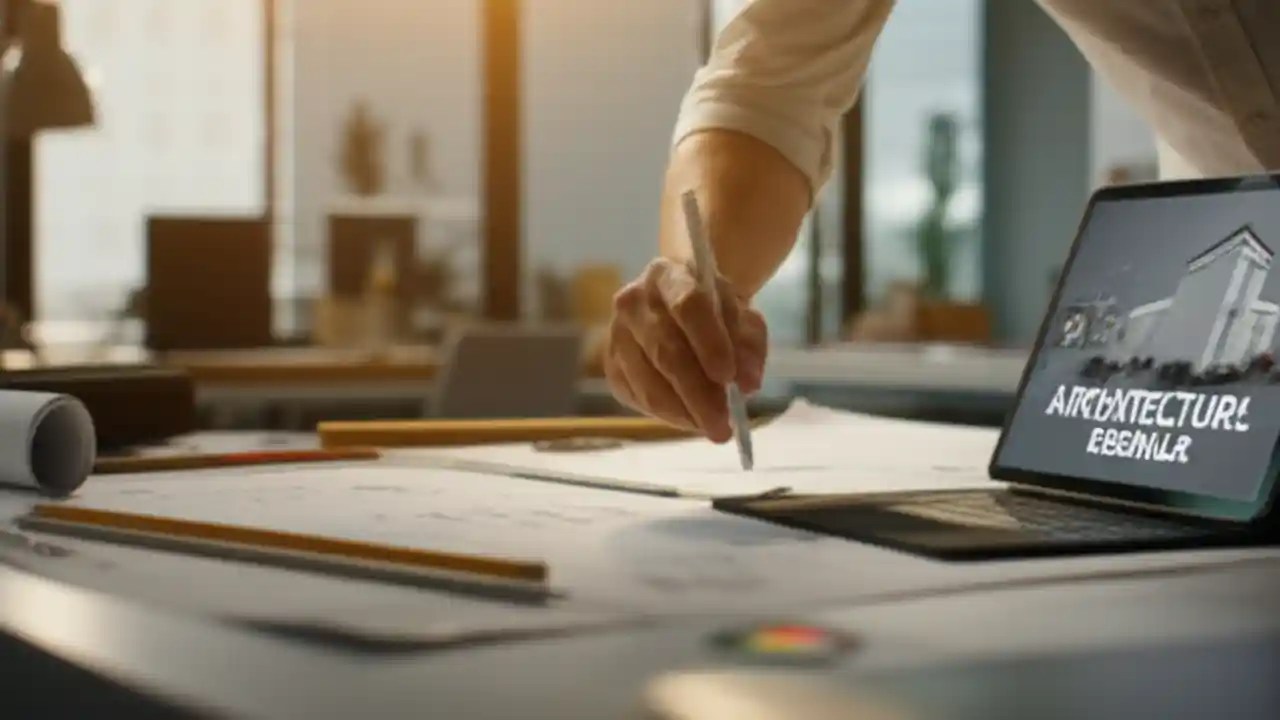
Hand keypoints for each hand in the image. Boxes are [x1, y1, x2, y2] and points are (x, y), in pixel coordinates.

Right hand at [604, 258, 767, 441]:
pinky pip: (636, 396)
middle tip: (723, 427)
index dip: (709, 343)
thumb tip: (747, 384)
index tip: (729, 378)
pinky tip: (690, 419)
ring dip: (683, 411)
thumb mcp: (742, 318)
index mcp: (671, 275)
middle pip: (665, 350)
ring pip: (648, 380)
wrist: (681, 303)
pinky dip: (666, 414)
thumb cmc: (715, 311)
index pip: (688, 306)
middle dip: (697, 394)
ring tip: (712, 427)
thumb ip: (750, 347)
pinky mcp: (611, 363)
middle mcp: (635, 301)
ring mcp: (617, 333)